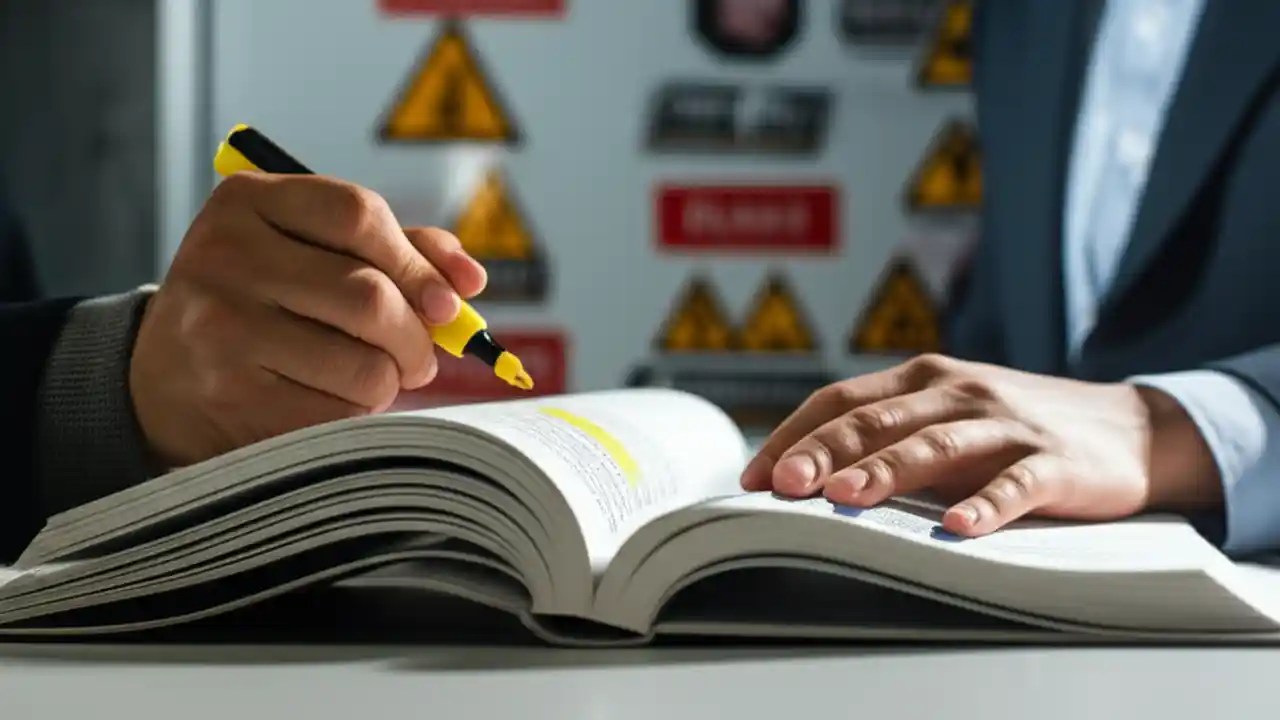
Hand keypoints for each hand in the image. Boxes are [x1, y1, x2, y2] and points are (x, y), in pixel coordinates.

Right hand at [129, 171, 485, 467]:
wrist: (163, 378)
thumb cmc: (263, 304)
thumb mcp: (309, 252)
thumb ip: (395, 250)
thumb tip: (470, 280)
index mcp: (247, 202)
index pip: (358, 214)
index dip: (417, 263)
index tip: (447, 301)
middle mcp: (225, 256)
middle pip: (369, 297)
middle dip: (417, 337)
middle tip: (422, 356)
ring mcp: (222, 328)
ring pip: (365, 365)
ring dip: (389, 381)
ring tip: (371, 377)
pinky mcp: (231, 396)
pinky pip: (340, 414)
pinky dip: (358, 414)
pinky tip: (334, 403)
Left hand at [740, 354, 1222, 535]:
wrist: (1130, 428)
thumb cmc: (1016, 427)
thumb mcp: (948, 415)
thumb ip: (888, 433)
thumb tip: (803, 472)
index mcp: (924, 379)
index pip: (842, 400)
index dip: (794, 434)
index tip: (754, 475)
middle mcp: (958, 392)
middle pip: (878, 420)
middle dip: (824, 452)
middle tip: (782, 486)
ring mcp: (1007, 425)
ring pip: (935, 445)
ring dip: (887, 471)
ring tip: (845, 497)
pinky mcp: (1055, 462)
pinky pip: (1015, 483)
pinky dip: (986, 503)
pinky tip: (957, 525)